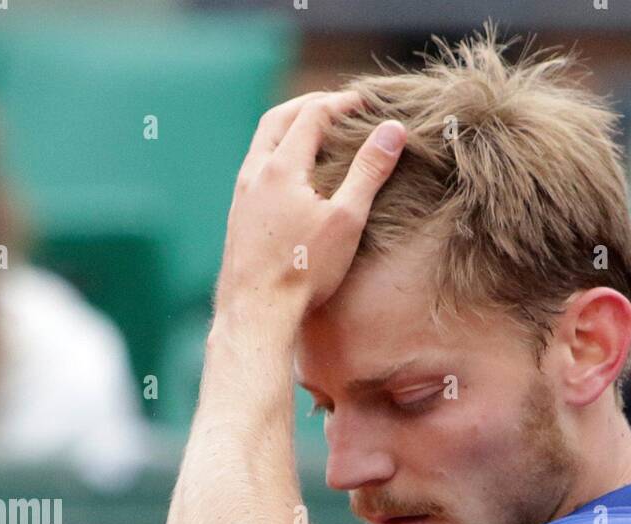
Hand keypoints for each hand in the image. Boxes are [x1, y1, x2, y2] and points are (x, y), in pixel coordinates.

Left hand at [213, 90, 405, 329]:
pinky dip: (277, 155)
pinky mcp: (237, 216)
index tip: (366, 103)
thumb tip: (393, 130)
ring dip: (288, 128)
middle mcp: (254, 172)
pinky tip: (291, 177)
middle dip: (310, 106)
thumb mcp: (347, 220)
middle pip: (279, 118)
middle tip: (338, 106)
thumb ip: (369, 171)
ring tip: (314, 134)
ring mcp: (241, 194)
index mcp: (281, 166)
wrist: (256, 313)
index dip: (341, 103)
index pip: (312, 114)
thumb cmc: (304, 270)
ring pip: (262, 143)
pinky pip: (255, 169)